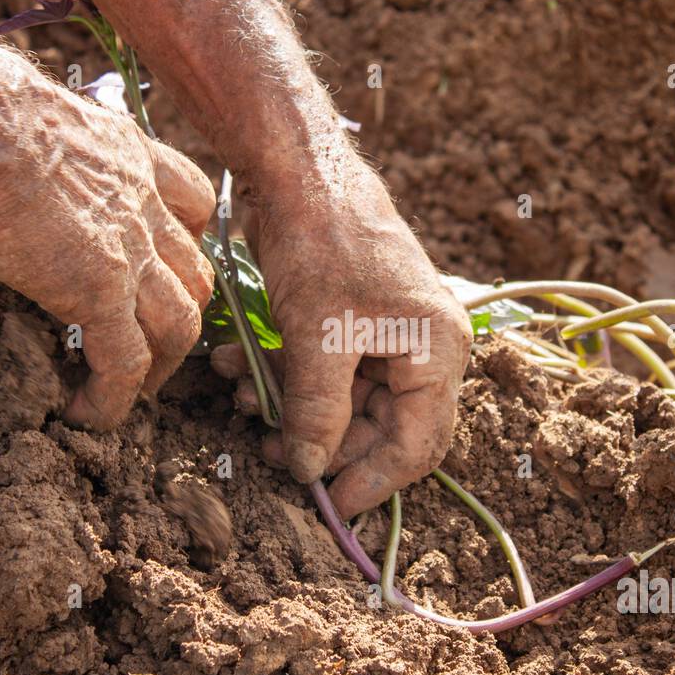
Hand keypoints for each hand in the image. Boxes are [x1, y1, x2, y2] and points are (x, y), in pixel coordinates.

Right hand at [0, 100, 214, 428]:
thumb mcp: (26, 115)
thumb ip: (37, 146)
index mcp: (128, 153)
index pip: (192, 202)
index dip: (187, 245)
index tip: (163, 270)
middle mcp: (143, 202)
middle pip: (196, 274)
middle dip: (183, 318)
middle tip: (154, 348)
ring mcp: (129, 249)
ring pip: (180, 325)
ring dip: (161, 367)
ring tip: (131, 392)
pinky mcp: (98, 289)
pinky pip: (124, 361)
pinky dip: (114, 397)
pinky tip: (89, 413)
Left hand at [215, 168, 472, 519]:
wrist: (298, 168)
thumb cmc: (324, 241)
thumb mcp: (319, 335)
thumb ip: (317, 410)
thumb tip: (308, 469)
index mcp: (436, 351)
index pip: (418, 442)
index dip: (374, 478)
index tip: (329, 506)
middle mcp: (420, 348)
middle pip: (378, 426)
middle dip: (320, 439)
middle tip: (268, 449)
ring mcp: (385, 335)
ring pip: (341, 400)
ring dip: (290, 405)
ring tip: (240, 395)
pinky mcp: (348, 322)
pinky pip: (321, 369)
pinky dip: (282, 373)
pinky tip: (237, 363)